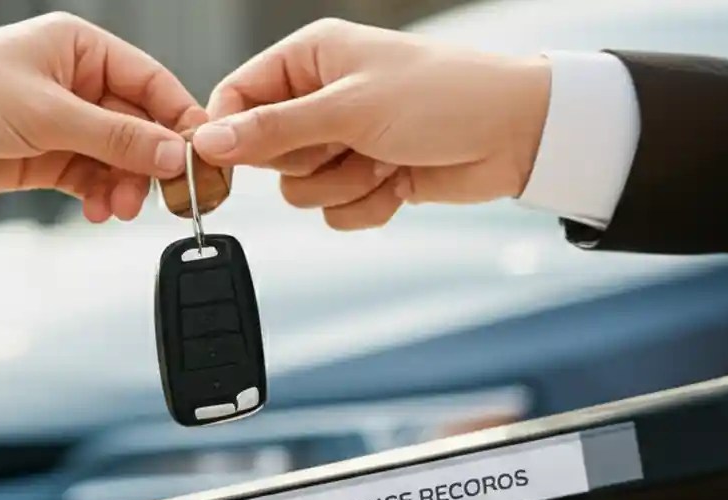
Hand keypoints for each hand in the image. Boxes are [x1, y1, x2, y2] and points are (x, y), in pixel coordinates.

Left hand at [0, 12, 203, 221]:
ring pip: (118, 159)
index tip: (197, 160)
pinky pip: (91, 179)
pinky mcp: (46, 158)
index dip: (179, 121)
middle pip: (140, 127)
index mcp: (82, 49)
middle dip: (151, 164)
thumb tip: (174, 154)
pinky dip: (98, 197)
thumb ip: (115, 138)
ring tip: (116, 208)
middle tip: (161, 197)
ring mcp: (63, 122)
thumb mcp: (46, 114)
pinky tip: (95, 210)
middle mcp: (78, 82)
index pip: (152, 83)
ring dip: (124, 186)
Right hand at [192, 18, 550, 229]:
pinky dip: (368, 204)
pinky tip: (399, 179)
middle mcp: (323, 98)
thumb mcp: (349, 108)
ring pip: (302, 190)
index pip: (238, 96)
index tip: (228, 164)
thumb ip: (274, 129)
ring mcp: (346, 140)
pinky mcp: (369, 177)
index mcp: (311, 58)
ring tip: (384, 160)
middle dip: (309, 162)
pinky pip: (337, 212)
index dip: (231, 133)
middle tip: (347, 144)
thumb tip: (209, 139)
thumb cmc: (446, 96)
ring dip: (344, 185)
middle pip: (268, 152)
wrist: (517, 134)